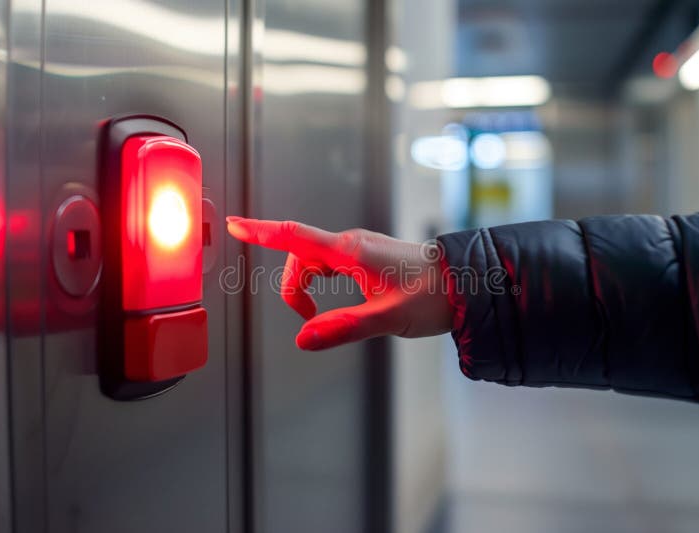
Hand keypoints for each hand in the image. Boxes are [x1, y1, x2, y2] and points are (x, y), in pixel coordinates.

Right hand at [226, 217, 453, 350]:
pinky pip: (329, 266)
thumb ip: (343, 328)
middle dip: (292, 288)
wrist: (464, 284)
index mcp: (351, 251)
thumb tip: (304, 339)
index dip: (262, 232)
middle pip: (299, 258)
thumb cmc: (431, 296)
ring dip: (306, 288)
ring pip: (313, 263)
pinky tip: (332, 304)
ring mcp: (358, 249)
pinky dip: (320, 284)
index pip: (295, 236)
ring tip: (319, 317)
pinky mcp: (366, 257)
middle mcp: (351, 244)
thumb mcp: (386, 318)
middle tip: (307, 321)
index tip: (235, 224)